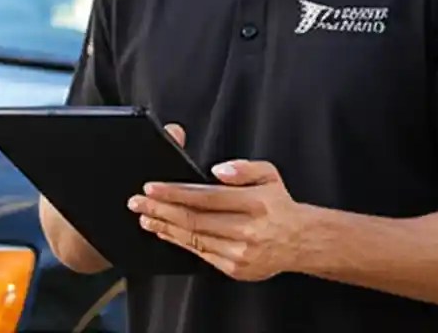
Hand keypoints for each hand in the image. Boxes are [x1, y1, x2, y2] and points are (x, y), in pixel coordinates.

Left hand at [129, 137, 304, 280]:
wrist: (300, 241)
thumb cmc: (278, 204)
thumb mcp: (268, 174)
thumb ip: (243, 168)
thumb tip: (217, 171)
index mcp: (254, 203)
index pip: (205, 197)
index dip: (174, 192)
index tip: (151, 187)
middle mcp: (247, 230)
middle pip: (193, 220)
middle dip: (160, 210)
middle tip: (137, 202)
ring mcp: (240, 253)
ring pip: (193, 239)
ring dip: (164, 227)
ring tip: (145, 216)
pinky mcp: (235, 269)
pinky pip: (200, 254)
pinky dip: (179, 242)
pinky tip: (165, 232)